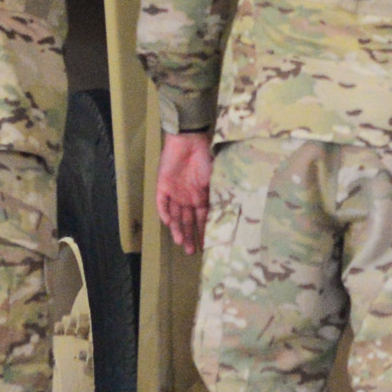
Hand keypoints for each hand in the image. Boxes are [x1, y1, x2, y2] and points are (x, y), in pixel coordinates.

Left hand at [157, 131, 212, 253]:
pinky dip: (165, 213)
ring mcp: (174, 193)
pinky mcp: (162, 186)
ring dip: (177, 229)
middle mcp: (187, 198)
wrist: (188, 140)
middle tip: (190, 251)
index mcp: (201, 197)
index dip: (203, 232)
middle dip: (189, 237)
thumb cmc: (205, 157)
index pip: (202, 220)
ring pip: (175, 216)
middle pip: (187, 222)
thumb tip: (229, 214)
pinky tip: (169, 222)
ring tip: (180, 242)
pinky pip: (162, 203)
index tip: (206, 246)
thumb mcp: (215, 178)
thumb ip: (218, 195)